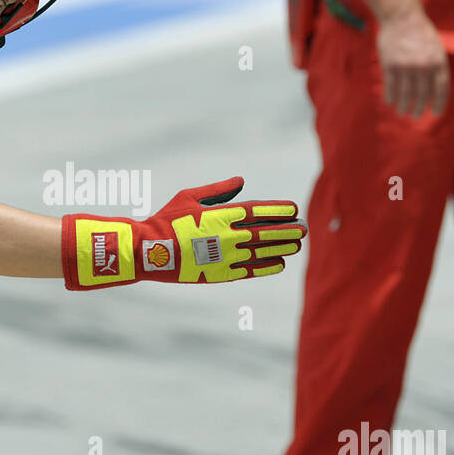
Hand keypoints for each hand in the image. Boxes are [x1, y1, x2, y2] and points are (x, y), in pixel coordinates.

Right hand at [61, 177, 307, 289]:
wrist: (149, 251)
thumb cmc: (167, 220)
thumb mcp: (189, 197)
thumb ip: (218, 190)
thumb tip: (241, 181)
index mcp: (220, 215)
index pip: (257, 210)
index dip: (278, 210)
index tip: (294, 209)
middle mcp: (227, 236)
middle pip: (265, 232)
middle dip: (287, 230)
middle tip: (304, 229)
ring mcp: (224, 256)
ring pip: (261, 252)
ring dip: (281, 248)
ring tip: (297, 245)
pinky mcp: (219, 273)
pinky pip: (249, 270)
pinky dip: (266, 267)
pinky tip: (280, 264)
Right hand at [376, 9, 448, 117]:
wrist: (402, 18)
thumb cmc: (421, 32)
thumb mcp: (436, 48)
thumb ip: (437, 67)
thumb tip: (436, 89)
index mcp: (438, 62)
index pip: (441, 89)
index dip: (439, 104)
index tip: (436, 113)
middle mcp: (423, 66)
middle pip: (422, 95)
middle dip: (419, 108)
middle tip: (416, 115)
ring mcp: (406, 66)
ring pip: (405, 93)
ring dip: (404, 105)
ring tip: (402, 112)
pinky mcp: (390, 65)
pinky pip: (391, 86)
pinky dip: (390, 97)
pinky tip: (390, 102)